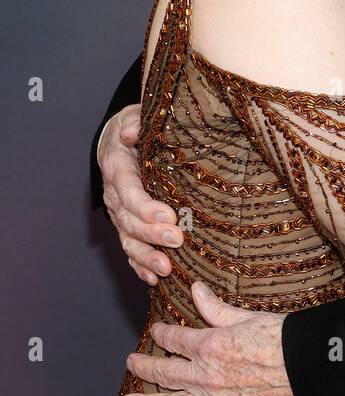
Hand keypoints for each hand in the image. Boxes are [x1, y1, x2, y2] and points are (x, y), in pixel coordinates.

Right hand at [99, 104, 182, 283]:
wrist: (118, 140)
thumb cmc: (134, 128)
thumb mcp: (136, 116)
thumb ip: (136, 122)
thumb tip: (132, 131)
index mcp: (118, 168)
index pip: (129, 192)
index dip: (146, 207)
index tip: (167, 217)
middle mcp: (115, 195)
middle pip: (129, 220)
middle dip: (152, 234)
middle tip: (177, 240)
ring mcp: (120, 213)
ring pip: (128, 240)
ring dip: (146, 256)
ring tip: (166, 269)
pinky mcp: (127, 225)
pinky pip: (130, 249)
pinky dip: (140, 265)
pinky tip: (155, 279)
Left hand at [122, 281, 297, 395]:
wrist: (308, 373)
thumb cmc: (283, 341)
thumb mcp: (248, 318)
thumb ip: (217, 309)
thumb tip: (196, 290)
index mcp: (209, 345)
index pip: (174, 339)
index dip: (161, 334)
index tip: (155, 333)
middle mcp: (203, 376)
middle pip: (162, 372)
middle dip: (142, 368)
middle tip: (130, 365)